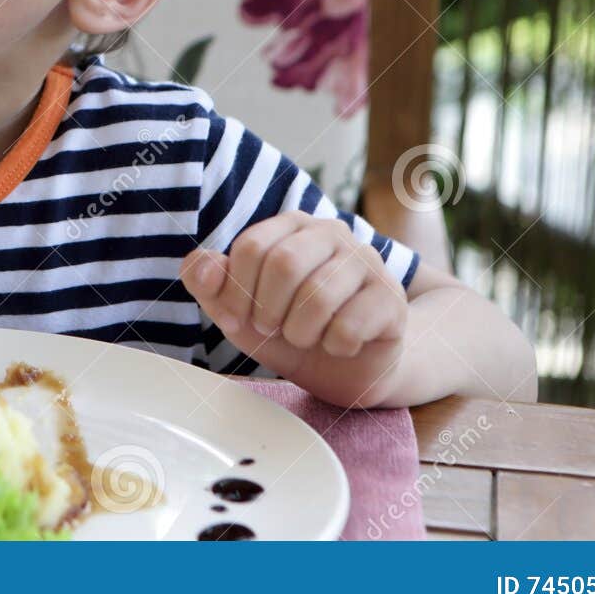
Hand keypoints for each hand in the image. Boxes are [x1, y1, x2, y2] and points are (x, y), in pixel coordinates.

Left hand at [181, 211, 406, 376]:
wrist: (349, 368)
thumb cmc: (289, 330)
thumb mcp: (239, 312)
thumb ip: (209, 284)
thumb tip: (202, 264)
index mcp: (291, 225)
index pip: (251, 247)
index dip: (234, 291)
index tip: (234, 319)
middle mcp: (332, 232)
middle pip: (284, 263)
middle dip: (267, 311)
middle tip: (272, 330)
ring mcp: (367, 261)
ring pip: (318, 295)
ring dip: (300, 333)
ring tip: (304, 339)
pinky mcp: (391, 297)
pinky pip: (350, 325)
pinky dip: (334, 347)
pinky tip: (340, 346)